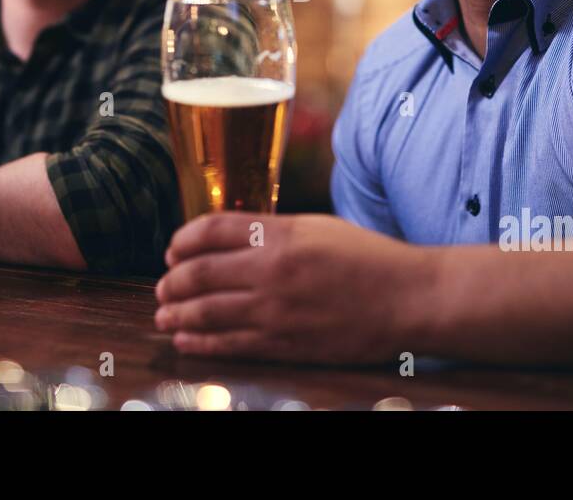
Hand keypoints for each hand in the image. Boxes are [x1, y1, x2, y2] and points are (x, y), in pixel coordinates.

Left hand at [155, 213, 434, 363]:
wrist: (409, 299)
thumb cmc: (369, 258)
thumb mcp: (318, 228)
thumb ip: (273, 231)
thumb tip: (230, 238)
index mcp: (281, 233)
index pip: (212, 230)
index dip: (183, 239)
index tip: (173, 249)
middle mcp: (272, 270)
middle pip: (199, 273)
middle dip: (172, 282)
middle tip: (163, 288)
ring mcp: (276, 310)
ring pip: (206, 312)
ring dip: (177, 315)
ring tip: (163, 316)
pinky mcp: (284, 343)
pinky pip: (229, 344)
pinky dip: (200, 343)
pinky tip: (186, 341)